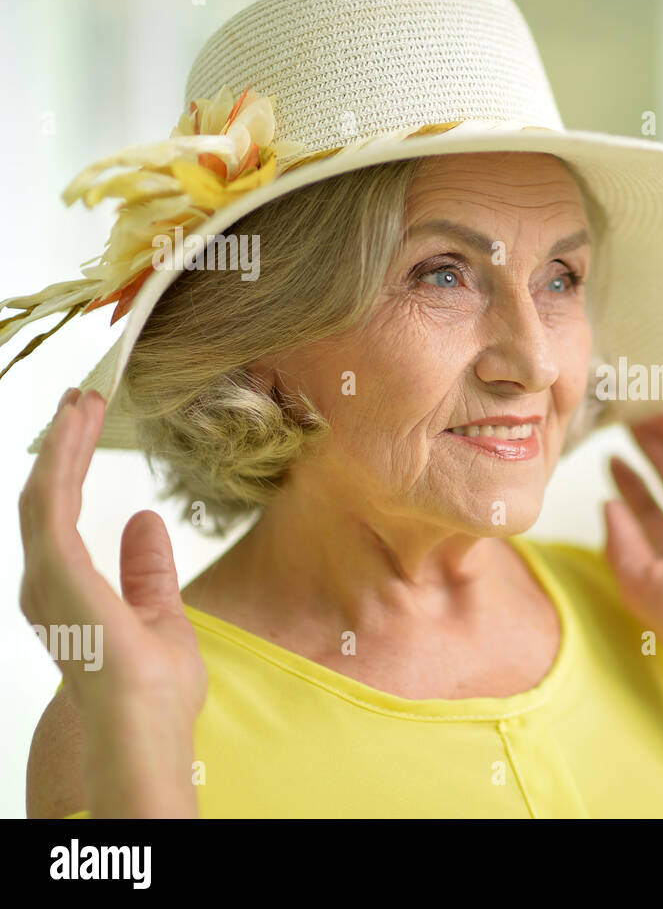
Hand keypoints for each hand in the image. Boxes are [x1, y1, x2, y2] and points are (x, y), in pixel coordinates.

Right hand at [18, 387, 206, 733]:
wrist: (146, 723)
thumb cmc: (154, 688)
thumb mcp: (159, 613)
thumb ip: (146, 569)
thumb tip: (145, 522)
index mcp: (68, 595)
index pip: (64, 518)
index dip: (73, 470)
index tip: (89, 428)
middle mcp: (45, 584)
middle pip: (47, 498)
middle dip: (64, 446)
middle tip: (83, 400)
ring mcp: (45, 576)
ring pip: (44, 490)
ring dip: (64, 441)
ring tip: (84, 398)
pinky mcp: (55, 567)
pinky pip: (51, 497)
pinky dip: (63, 455)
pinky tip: (77, 422)